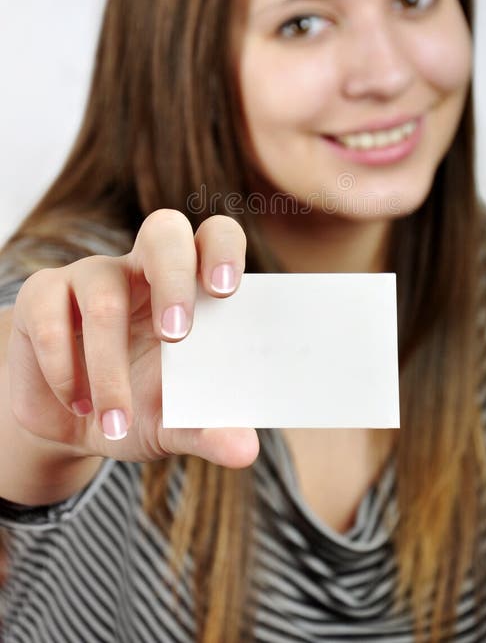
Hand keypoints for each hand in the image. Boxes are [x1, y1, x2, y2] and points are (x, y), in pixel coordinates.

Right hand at [7, 210, 257, 467]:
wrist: (73, 429)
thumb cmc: (141, 408)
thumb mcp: (175, 425)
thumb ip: (209, 430)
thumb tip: (246, 451)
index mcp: (190, 286)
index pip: (214, 236)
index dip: (222, 250)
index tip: (226, 290)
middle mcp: (143, 267)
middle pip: (163, 230)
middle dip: (174, 278)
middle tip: (177, 336)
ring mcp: (91, 276)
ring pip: (103, 298)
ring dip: (110, 369)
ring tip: (116, 420)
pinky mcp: (43, 296)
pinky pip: (52, 321)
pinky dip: (65, 372)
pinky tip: (78, 404)